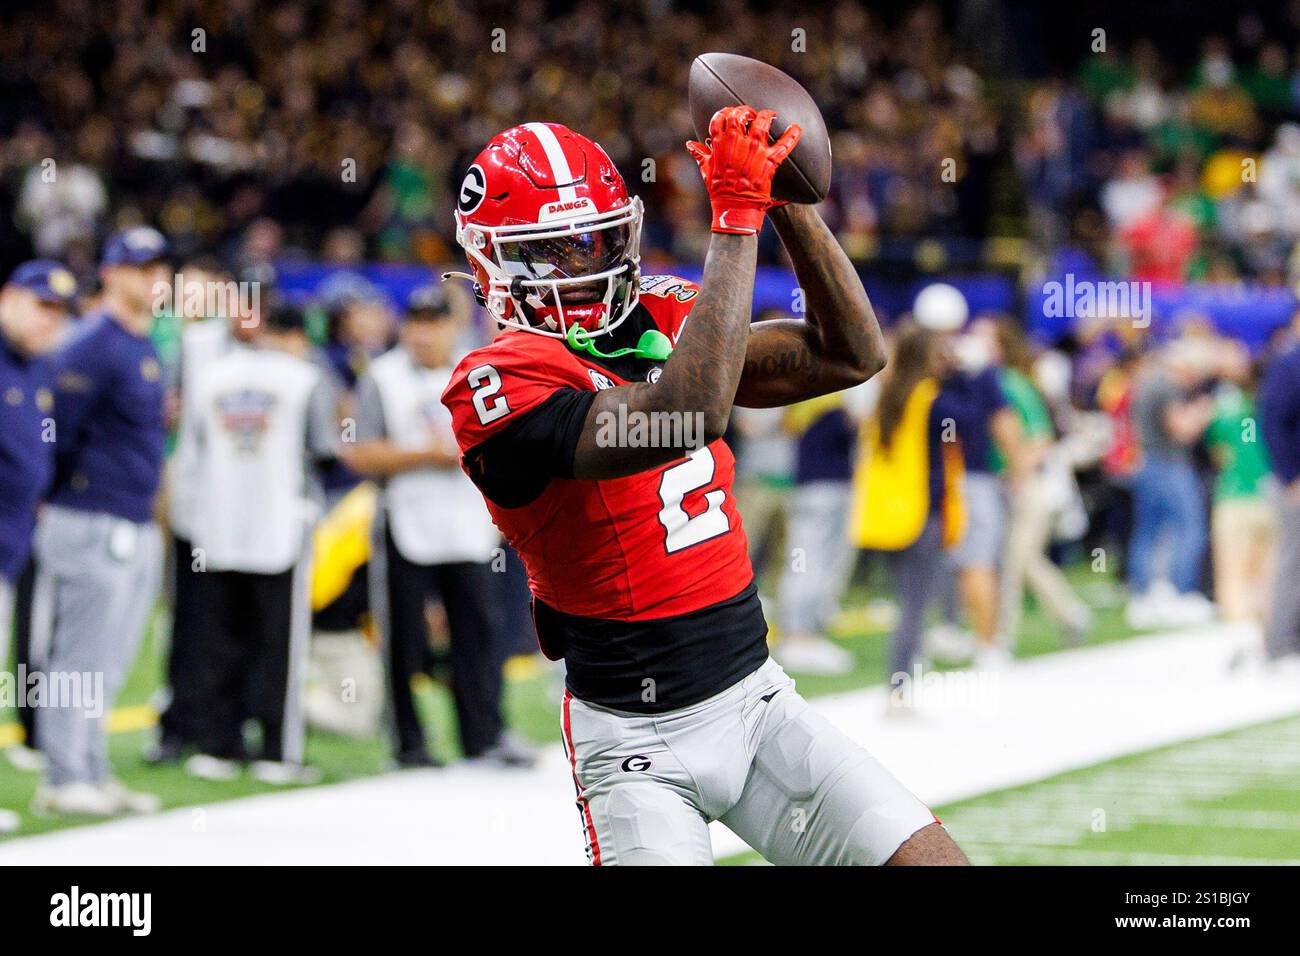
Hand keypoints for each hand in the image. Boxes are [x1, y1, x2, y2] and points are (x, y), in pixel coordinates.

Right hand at [686, 106, 800, 234]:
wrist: (734, 208)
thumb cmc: (718, 191)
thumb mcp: (705, 171)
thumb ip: (700, 155)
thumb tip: (690, 145)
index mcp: (720, 144)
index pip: (720, 118)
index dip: (726, 112)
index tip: (731, 113)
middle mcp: (737, 143)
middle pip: (740, 115)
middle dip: (745, 111)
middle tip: (750, 114)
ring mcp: (755, 150)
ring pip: (762, 123)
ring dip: (766, 115)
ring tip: (770, 115)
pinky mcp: (770, 160)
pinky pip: (784, 144)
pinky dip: (793, 135)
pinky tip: (797, 127)